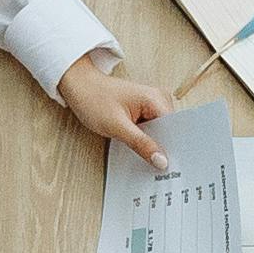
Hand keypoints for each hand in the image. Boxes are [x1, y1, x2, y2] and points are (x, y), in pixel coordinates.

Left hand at [53, 51, 174, 167]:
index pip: (175, 129)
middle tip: (153, 165)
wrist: (78, 86)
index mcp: (156, 98)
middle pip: (169, 132)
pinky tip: (137, 146)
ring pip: (160, 132)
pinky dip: (145, 139)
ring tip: (142, 153)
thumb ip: (141, 144)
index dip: (171, 149)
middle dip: (160, 148)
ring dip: (151, 144)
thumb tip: (161, 160)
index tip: (167, 166)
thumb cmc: (93, 99)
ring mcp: (152, 104)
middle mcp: (159, 98)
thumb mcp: (117, 126)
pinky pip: (151, 129)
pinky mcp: (144, 109)